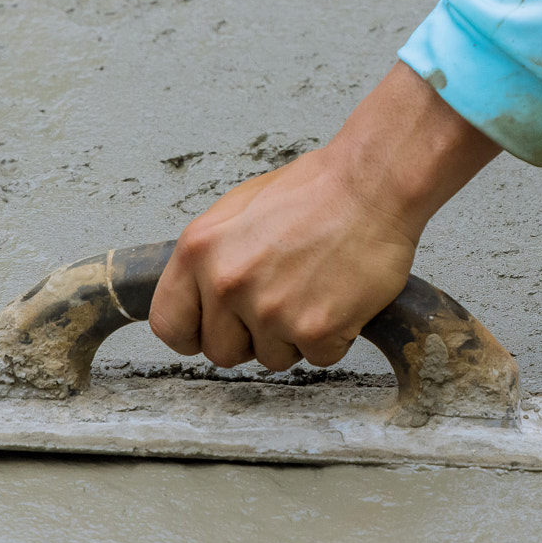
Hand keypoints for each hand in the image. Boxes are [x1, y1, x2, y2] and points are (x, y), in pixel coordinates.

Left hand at [146, 62, 499, 370]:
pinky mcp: (315, 329)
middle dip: (251, 337)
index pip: (169, 324)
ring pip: (272, 359)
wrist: (372, 183)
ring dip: (295, 336)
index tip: (211, 332)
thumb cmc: (315, 190)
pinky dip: (334, 337)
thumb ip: (210, 257)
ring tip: (315, 290)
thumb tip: (199, 295)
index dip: (193, 334)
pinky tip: (340, 298)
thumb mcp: (237, 210)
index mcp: (199, 251)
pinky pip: (318, 358)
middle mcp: (227, 283)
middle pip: (222, 352)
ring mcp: (270, 310)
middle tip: (281, 302)